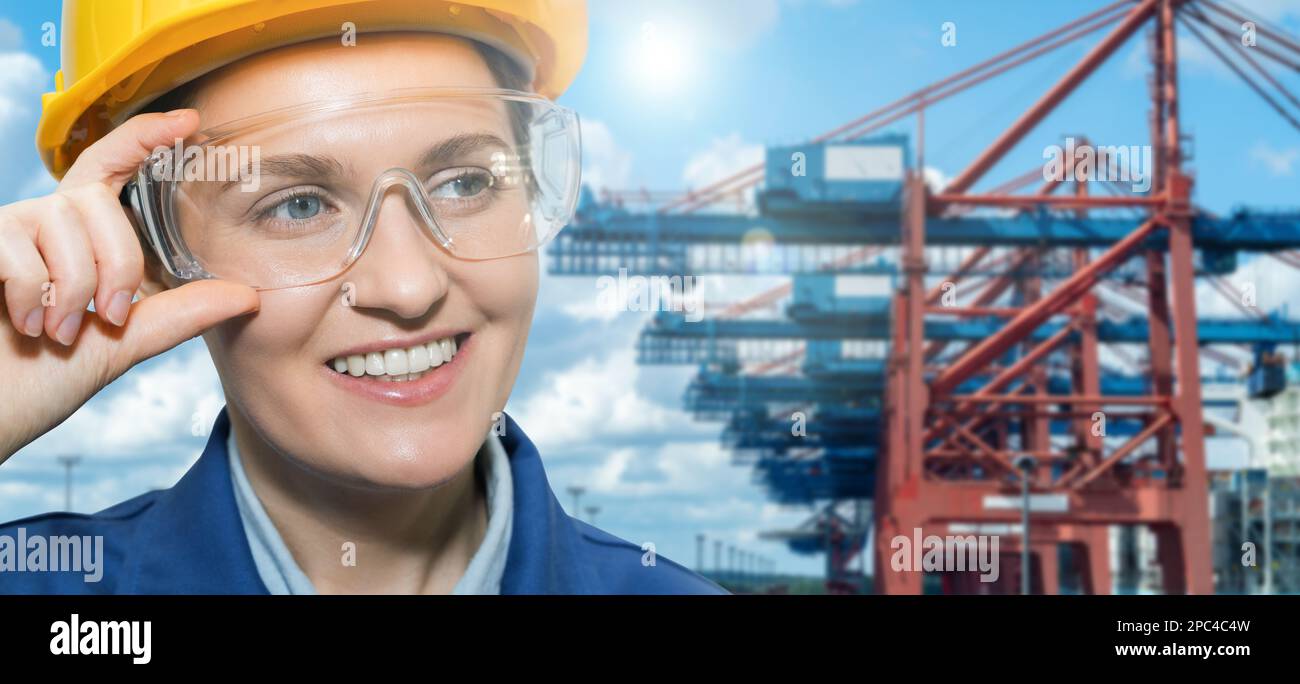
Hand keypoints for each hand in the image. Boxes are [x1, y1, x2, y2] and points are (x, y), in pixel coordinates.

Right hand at [0, 110, 259, 461]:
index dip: (146, 136)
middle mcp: (40, 220)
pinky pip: (18, 249)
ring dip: (73, 289)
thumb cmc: (41, 380)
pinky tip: (25, 325)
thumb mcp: (124, 342)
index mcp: (78, 236)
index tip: (190, 121)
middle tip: (110, 316)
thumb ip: (179, 314)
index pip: (111, 165)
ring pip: (62, 225)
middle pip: (98, 202)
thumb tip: (248, 296)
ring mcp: (3, 229)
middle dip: (116, 264)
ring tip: (60, 332)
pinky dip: (32, 295)